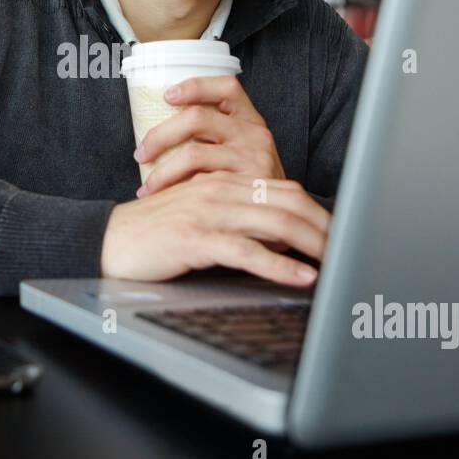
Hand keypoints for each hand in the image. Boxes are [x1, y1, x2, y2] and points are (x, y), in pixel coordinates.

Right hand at [101, 171, 328, 286]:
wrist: (108, 241)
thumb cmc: (154, 235)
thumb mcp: (199, 216)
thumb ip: (234, 217)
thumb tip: (277, 238)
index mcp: (223, 181)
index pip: (284, 189)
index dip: (317, 210)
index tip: (339, 232)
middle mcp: (220, 190)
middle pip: (288, 202)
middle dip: (325, 227)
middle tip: (350, 249)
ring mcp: (209, 212)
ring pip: (275, 223)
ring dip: (314, 246)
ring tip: (338, 263)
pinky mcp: (196, 238)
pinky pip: (248, 252)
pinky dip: (281, 266)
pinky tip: (301, 277)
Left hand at [134, 74, 284, 196]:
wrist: (284, 216)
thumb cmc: (250, 181)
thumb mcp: (243, 150)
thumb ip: (214, 138)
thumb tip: (157, 138)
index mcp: (250, 119)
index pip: (227, 88)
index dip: (196, 86)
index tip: (167, 95)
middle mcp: (254, 133)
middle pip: (197, 118)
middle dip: (160, 135)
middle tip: (140, 154)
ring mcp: (253, 159)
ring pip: (193, 153)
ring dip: (161, 171)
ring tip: (147, 187)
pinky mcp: (248, 185)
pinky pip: (202, 183)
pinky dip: (178, 190)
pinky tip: (169, 200)